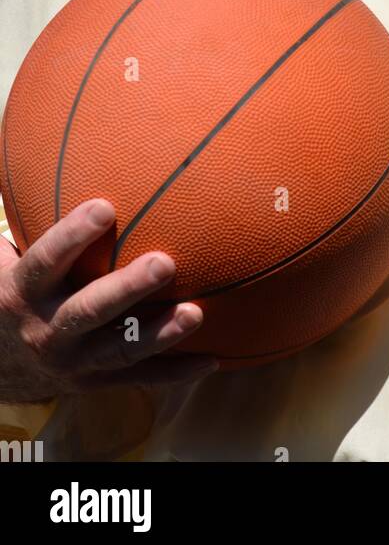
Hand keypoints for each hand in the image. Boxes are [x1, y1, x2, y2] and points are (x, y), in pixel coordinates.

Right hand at [0, 198, 218, 403]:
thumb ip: (24, 222)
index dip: (72, 235)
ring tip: (196, 313)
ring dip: (158, 333)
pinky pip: (137, 379)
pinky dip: (174, 373)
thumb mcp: (3, 262)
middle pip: (88, 309)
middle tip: (166, 263)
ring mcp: (71, 363)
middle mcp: (45, 330)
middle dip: (127, 288)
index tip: (105, 206)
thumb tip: (30, 161)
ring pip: (118, 350)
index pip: (46, 260)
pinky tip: (211, 359)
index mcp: (21, 292)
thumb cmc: (17, 289)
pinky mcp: (93, 383)